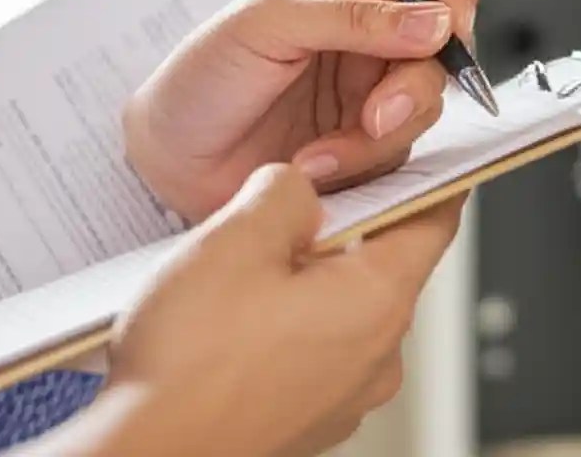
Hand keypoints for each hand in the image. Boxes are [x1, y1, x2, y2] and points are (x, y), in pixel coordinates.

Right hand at [32, 165, 465, 456]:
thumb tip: (302, 187)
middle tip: (274, 217)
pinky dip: (285, 328)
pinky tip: (229, 327)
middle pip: (381, 263)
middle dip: (336, 230)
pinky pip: (315, 353)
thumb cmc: (187, 366)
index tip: (409, 154)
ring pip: (342, 309)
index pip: (435, 220)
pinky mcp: (311, 420)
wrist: (145, 455)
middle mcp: (377, 357)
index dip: (423, 176)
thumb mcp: (235, 240)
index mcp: (378, 302)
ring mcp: (346, 396)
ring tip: (237, 280)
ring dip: (303, 282)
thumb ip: (286, 191)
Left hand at [123, 0, 476, 219]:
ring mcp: (372, 87)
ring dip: (382, 132)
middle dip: (417, 82)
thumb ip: (355, 18)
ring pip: (427, 101)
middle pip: (441, 40)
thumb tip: (435, 22)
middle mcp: (368, 31)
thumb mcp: (268, 23)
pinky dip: (361, 162)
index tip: (454, 19)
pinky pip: (400, 150)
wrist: (169, 160)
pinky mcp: (369, 141)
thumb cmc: (201, 77)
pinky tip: (314, 165)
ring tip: (321, 150)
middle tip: (378, 113)